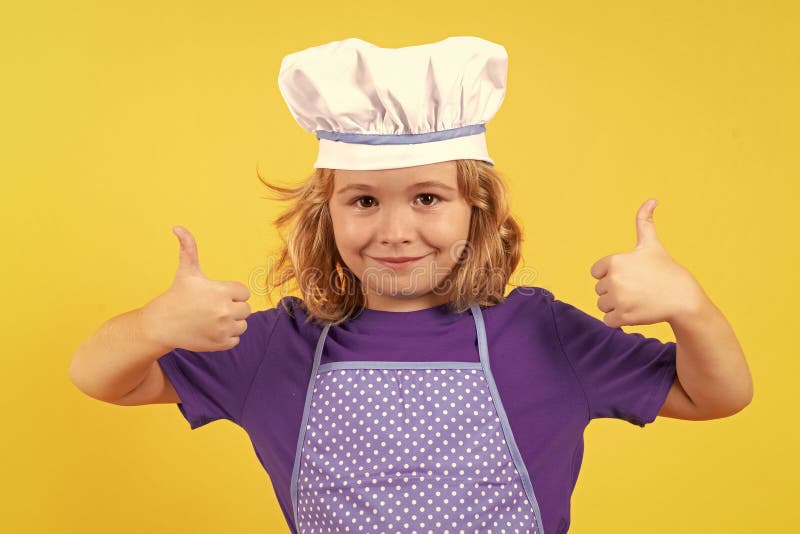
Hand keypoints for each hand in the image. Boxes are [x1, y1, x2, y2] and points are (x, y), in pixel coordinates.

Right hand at [142, 226, 251, 351]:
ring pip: (242, 325)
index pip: (244, 292)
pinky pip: (236, 339)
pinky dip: (226, 337)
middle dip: (232, 308)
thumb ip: (188, 248)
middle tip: (212, 308)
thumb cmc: (177, 295)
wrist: (161, 324)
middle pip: (246, 309)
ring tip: (211, 319)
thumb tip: (178, 227)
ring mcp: (224, 329)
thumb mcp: (186, 271)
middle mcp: (225, 310)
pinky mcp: (221, 343)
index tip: (216, 295)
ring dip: (231, 323)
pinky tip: (211, 330)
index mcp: (222, 291)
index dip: (231, 293)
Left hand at [589, 199, 705, 327]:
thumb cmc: (666, 270)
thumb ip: (644, 222)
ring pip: (603, 305)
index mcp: (615, 260)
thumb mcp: (652, 245)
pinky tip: (636, 312)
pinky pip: (608, 321)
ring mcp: (618, 299)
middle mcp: (614, 279)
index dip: (612, 275)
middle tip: (638, 289)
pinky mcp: (623, 317)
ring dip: (616, 306)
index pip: (596, 272)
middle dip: (615, 291)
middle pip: (599, 290)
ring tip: (637, 300)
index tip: (631, 275)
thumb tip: (652, 199)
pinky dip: (619, 320)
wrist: (683, 299)